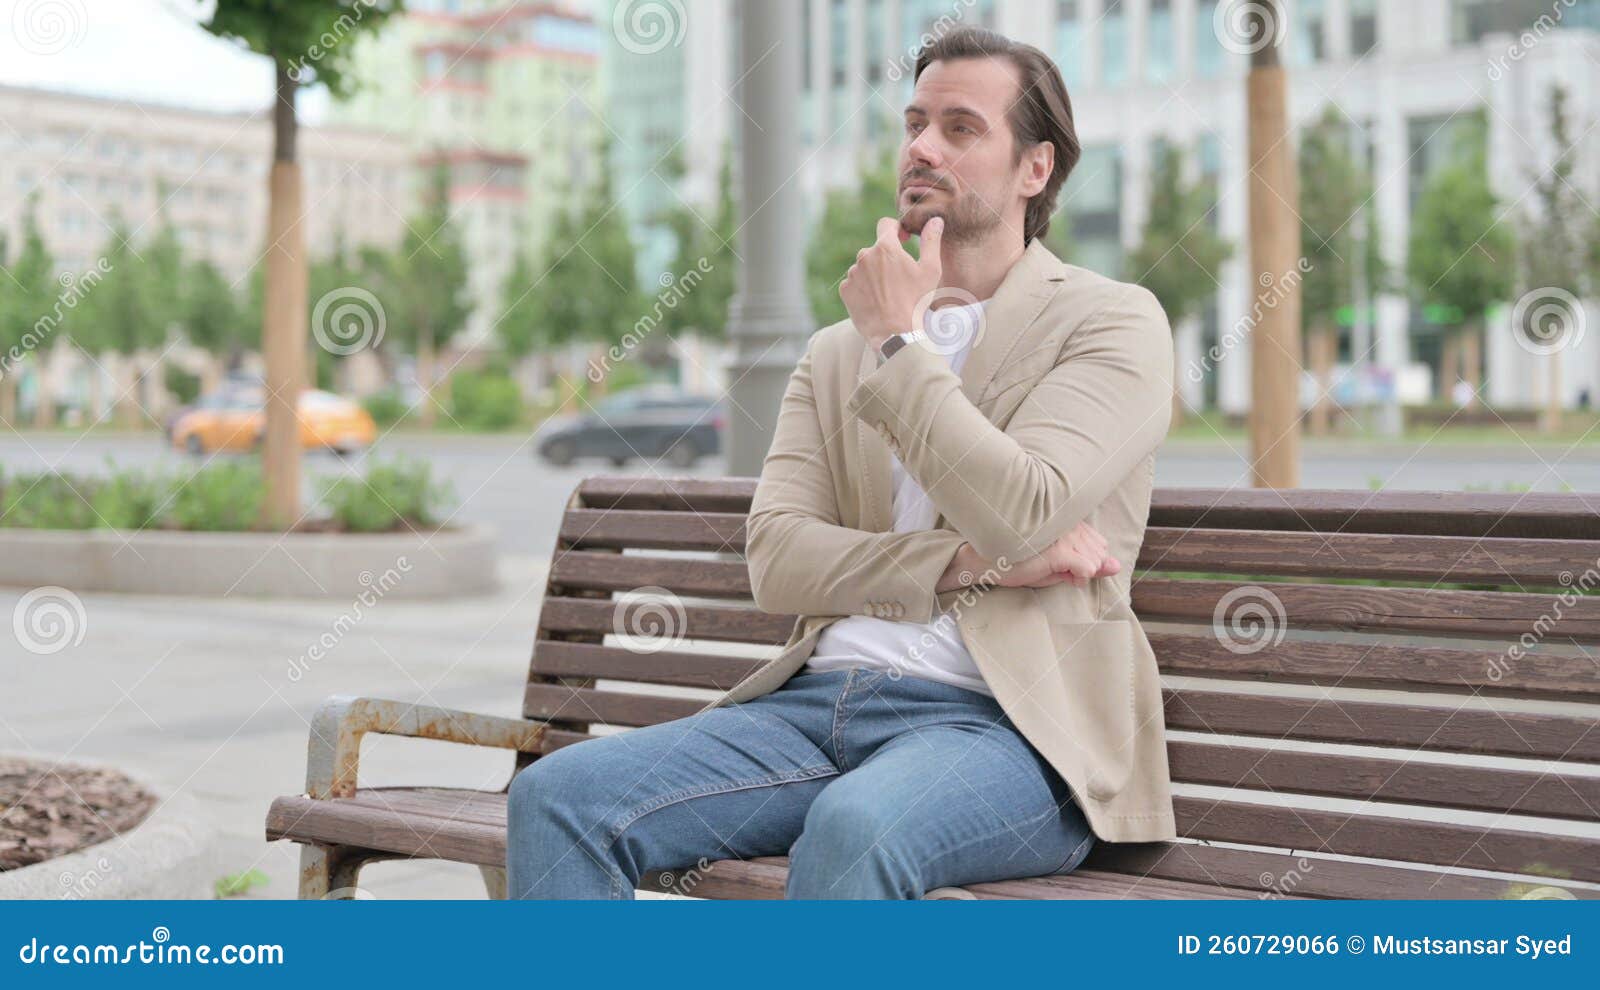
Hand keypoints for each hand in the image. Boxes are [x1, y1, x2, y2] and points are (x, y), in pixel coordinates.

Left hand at [839, 216, 943, 349]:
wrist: (894, 333)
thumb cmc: (916, 301)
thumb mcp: (930, 270)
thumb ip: (931, 241)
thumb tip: (935, 220)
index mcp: (886, 248)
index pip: (886, 224)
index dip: (896, 229)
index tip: (903, 240)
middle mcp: (865, 256)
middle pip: (876, 249)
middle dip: (886, 257)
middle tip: (900, 277)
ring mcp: (853, 273)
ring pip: (864, 266)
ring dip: (874, 273)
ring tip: (888, 293)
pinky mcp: (845, 290)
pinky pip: (855, 282)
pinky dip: (864, 288)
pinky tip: (876, 301)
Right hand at [939, 522, 1119, 591]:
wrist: (987, 562)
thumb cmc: (1019, 561)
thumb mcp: (1057, 565)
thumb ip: (1088, 564)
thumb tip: (1117, 566)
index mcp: (1067, 519)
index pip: (1099, 543)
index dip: (1086, 560)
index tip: (1064, 564)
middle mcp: (1068, 523)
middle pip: (1100, 552)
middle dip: (1085, 567)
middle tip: (1058, 569)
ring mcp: (1064, 535)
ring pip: (1096, 561)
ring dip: (1080, 573)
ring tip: (1056, 571)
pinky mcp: (1059, 550)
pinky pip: (1087, 569)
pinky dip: (1079, 578)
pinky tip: (1062, 575)